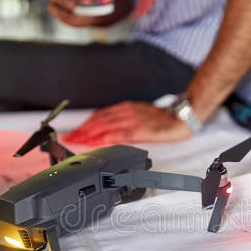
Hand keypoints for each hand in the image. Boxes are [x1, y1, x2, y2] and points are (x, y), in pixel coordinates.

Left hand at [64, 101, 190, 145]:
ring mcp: (132, 120)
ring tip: (77, 141)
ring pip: (105, 126)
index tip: (74, 132)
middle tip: (69, 138)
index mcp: (126, 108)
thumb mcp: (140, 115)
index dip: (85, 124)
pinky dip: (105, 138)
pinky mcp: (139, 130)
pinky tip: (96, 142)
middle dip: (82, 130)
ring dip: (89, 134)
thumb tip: (109, 130)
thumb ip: (125, 121)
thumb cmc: (162, 119)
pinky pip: (118, 134)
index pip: (100, 115)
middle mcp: (126, 112)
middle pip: (98, 121)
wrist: (180, 118)